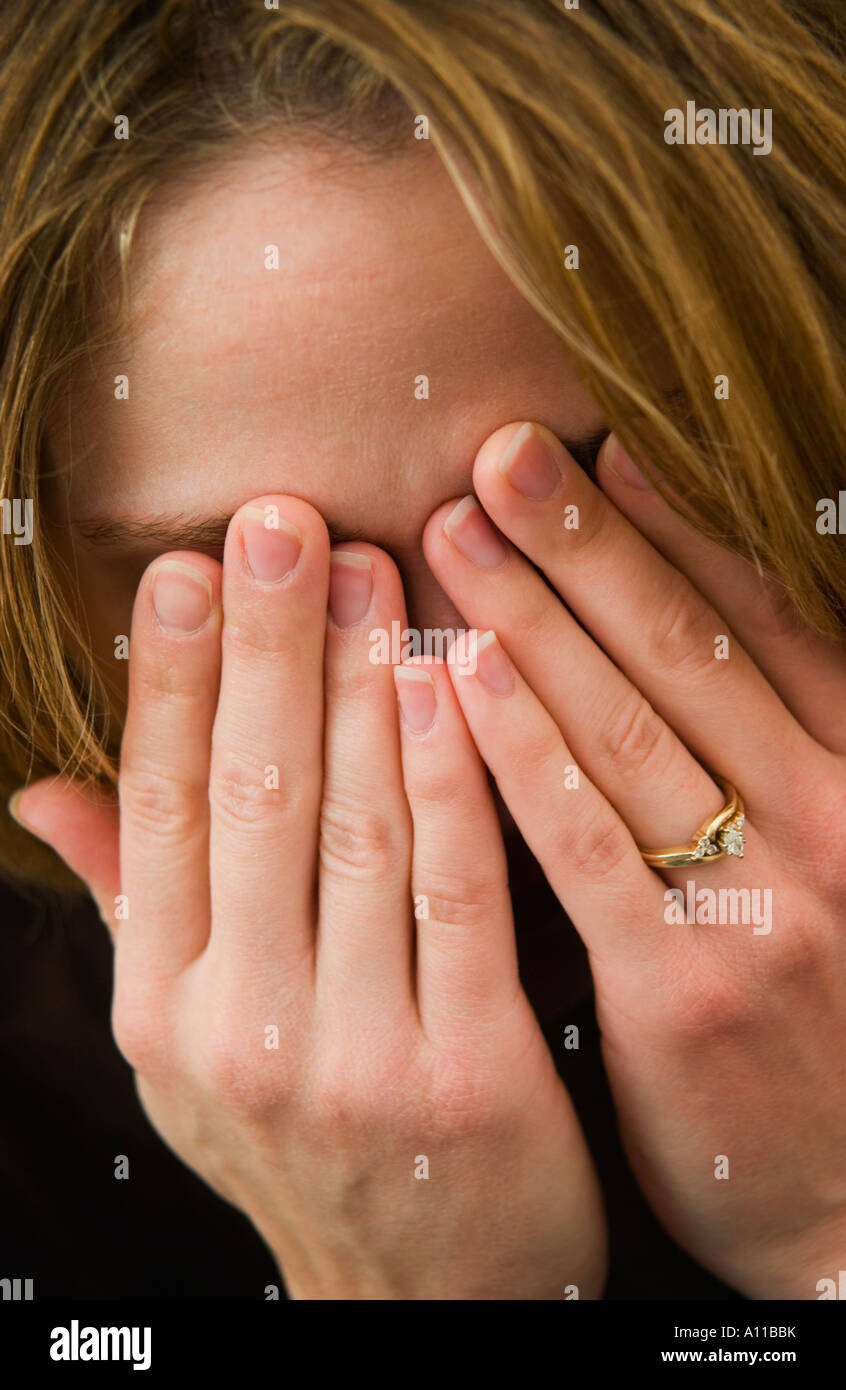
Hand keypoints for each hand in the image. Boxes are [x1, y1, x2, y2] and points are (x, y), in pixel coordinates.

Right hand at [13, 492, 606, 1299]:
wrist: (423, 1303)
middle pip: (250, 798)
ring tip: (369, 564)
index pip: (157, 811)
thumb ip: (133, 909)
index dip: (168, 682)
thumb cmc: (312, 1142)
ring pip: (355, 828)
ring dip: (360, 684)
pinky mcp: (470, 1073)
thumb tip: (41, 787)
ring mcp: (353, 1054)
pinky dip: (455, 777)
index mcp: (162, 1008)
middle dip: (263, 647)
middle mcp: (238, 1028)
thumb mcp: (193, 1047)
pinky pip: (460, 893)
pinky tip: (454, 678)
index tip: (185, 566)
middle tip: (278, 518)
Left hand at [423, 421, 845, 1298]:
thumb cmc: (822, 1015)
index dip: (682, 530)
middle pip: (690, 654)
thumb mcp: (833, 870)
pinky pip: (590, 848)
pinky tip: (461, 676)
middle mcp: (827, 823)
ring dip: (538, 615)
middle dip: (590, 542)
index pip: (766, 627)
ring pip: (632, 729)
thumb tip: (665, 655)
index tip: (603, 446)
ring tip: (455, 526)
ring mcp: (760, 904)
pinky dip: (524, 753)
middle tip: (500, 451)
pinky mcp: (680, 985)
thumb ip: (768, 764)